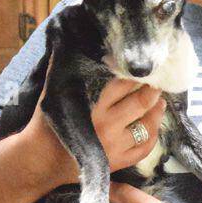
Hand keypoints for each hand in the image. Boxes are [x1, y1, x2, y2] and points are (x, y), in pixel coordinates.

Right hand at [26, 56, 165, 178]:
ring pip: (147, 127)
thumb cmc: (45, 126)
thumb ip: (61, 70)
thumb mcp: (51, 95)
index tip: (144, 69)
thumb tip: (62, 39)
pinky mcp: (119, 162)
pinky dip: (153, 137)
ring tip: (161, 103)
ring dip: (157, 113)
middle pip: (140, 104)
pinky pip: (144, 149)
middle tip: (158, 83)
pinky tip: (154, 127)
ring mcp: (116, 147)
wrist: (40, 162)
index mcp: (94, 108)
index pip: (122, 85)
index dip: (135, 76)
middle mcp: (108, 127)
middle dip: (152, 91)